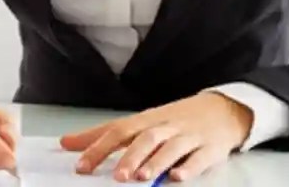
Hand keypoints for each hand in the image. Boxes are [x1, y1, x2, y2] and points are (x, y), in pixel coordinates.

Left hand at [60, 92, 252, 182]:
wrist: (222, 110)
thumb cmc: (174, 120)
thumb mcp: (139, 124)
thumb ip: (104, 135)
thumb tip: (67, 143)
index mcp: (146, 120)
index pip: (118, 131)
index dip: (98, 147)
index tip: (81, 166)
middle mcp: (166, 126)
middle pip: (145, 138)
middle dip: (129, 157)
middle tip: (116, 176)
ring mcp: (189, 137)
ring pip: (171, 147)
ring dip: (156, 162)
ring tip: (141, 177)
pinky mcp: (210, 149)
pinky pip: (200, 158)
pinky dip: (189, 167)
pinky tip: (178, 177)